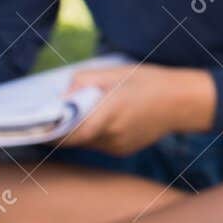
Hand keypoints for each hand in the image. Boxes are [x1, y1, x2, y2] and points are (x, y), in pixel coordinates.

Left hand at [61, 64, 215, 155]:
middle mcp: (111, 134)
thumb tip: (61, 96)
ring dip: (80, 131)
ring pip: (86, 142)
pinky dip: (96, 134)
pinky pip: (100, 145)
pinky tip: (109, 120)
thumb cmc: (150, 81)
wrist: (183, 102)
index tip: (38, 125)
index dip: (50, 132)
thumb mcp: (116, 71)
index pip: (69, 133)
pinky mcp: (123, 151)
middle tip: (56, 116)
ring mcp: (117, 146)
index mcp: (109, 111)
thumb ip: (84, 81)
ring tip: (87, 113)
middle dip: (64, 128)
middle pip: (74, 138)